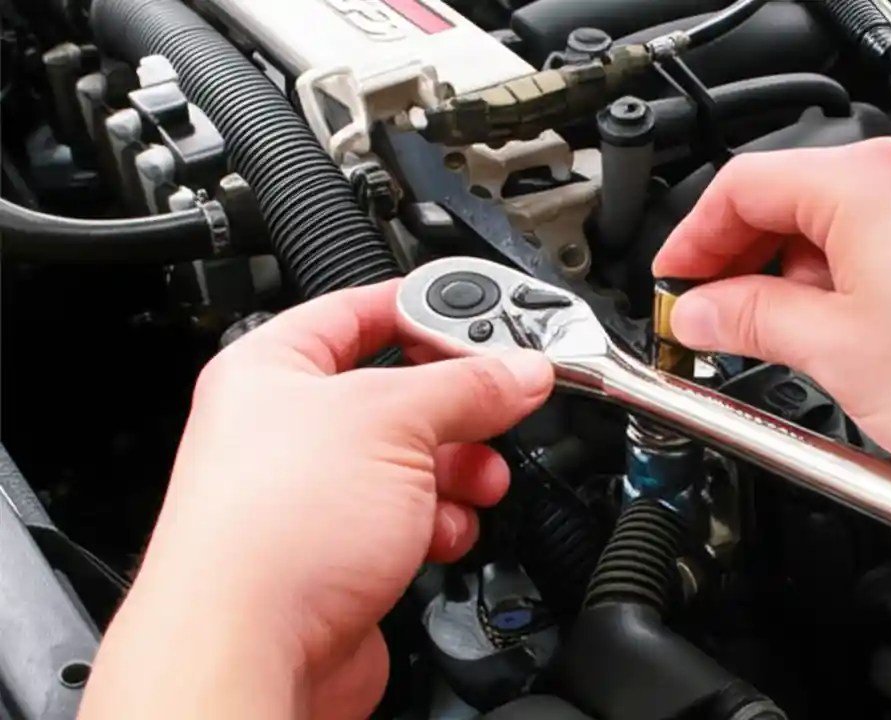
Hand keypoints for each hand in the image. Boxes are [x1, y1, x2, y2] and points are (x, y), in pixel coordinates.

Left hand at [81, 281, 553, 719]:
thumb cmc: (272, 531)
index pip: (357, 311)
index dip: (422, 309)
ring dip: (459, 472)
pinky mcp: (343, 554)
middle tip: (502, 404)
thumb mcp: (393, 421)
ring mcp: (316, 497)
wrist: (251, 651)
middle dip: (459, 407)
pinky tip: (443, 532)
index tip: (482, 316)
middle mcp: (288, 431)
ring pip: (414, 463)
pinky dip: (439, 524)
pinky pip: (411, 519)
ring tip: (477, 479)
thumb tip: (519, 369)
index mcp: (272, 370)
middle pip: (399, 394)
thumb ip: (468, 386)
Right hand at [652, 139, 890, 530]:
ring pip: (841, 224)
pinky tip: (852, 337)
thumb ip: (752, 322)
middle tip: (717, 324)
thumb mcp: (839, 354)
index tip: (676, 284)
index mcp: (866, 183)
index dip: (692, 239)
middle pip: (790, 200)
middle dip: (742, 263)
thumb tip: (702, 311)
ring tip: (788, 347)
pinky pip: (890, 240)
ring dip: (799, 278)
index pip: (740, 186)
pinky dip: (854, 281)